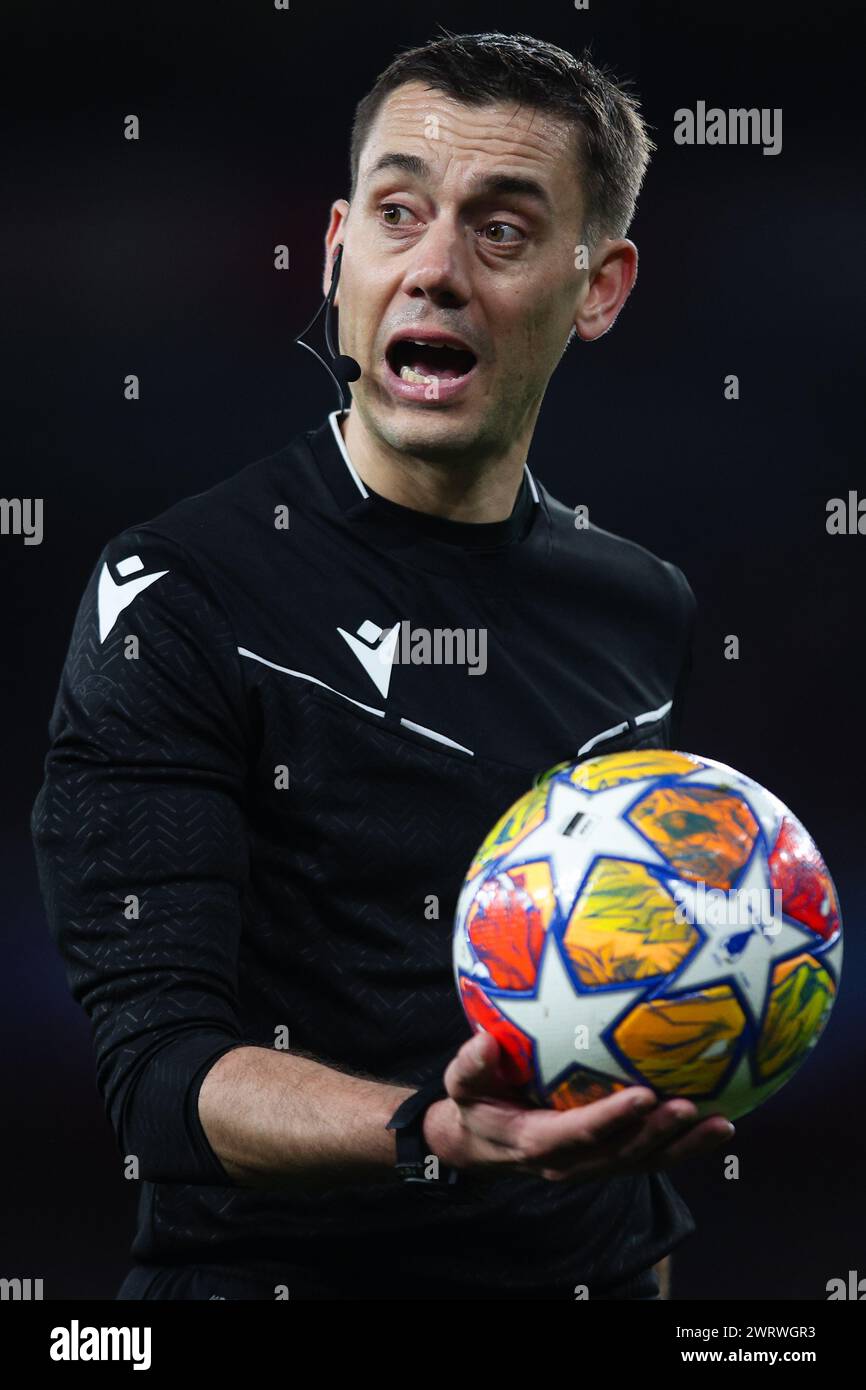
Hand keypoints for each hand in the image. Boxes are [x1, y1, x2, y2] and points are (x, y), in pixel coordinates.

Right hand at [423, 1030, 733, 1183]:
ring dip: (683, 1146)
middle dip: (659, 1134)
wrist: (480, 1145)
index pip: (580, 1133)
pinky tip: (718, 1121)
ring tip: (722, 1124)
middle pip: (623, 1153)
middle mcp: (571, 1162)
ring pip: (644, 1161)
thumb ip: (471, 1065)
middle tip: (690, 1107)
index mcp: (537, 1141)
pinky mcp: (609, 1159)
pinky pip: (649, 1156)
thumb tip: (484, 1040)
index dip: (613, 1118)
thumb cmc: (475, 1103)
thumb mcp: (461, 1084)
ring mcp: (593, 1165)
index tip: (643, 1095)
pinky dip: (683, 1145)